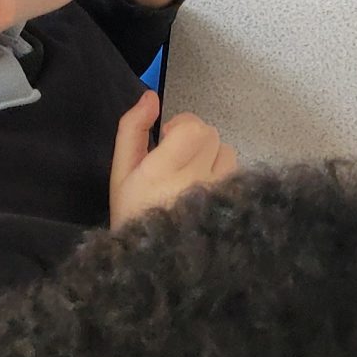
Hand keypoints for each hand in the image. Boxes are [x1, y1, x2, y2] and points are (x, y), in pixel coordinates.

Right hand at [107, 89, 237, 226]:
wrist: (154, 259)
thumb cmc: (133, 214)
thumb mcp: (120, 172)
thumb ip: (132, 129)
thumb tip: (151, 96)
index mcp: (161, 172)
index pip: (193, 129)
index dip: (182, 127)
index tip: (167, 141)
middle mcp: (194, 182)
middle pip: (211, 135)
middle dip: (194, 140)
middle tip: (177, 160)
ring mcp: (218, 195)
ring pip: (226, 151)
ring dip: (210, 156)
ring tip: (191, 176)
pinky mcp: (233, 205)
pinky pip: (235, 172)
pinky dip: (222, 174)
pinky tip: (206, 190)